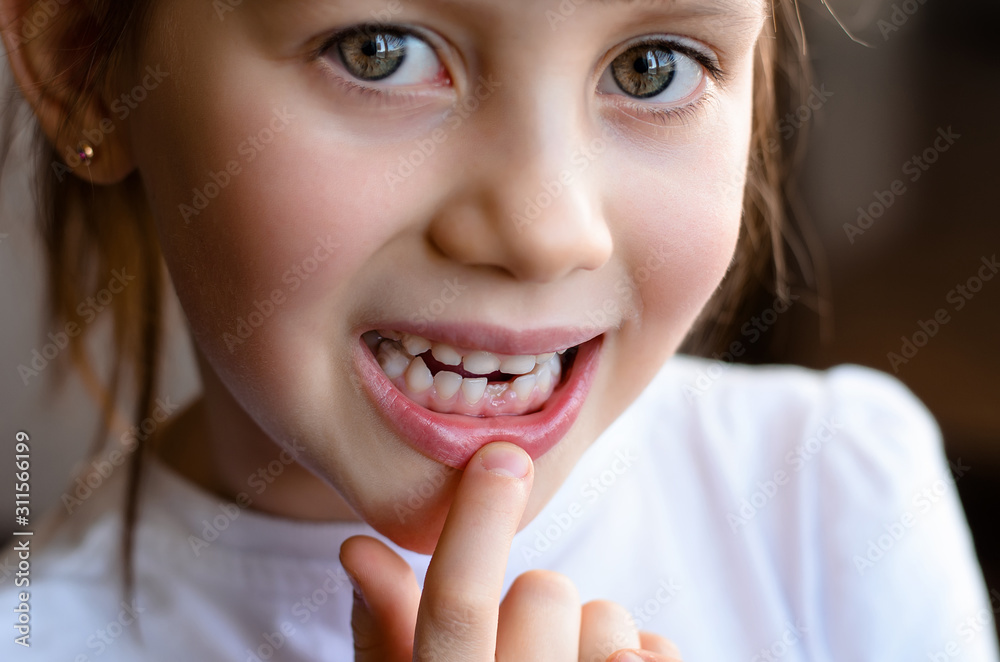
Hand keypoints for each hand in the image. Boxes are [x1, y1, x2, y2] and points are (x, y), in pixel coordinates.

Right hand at [340, 441, 682, 660]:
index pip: (456, 609)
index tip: (503, 456)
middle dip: (536, 602)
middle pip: (543, 594)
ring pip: (608, 618)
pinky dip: (643, 659)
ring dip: (590, 636)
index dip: (477, 528)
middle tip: (525, 648)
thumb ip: (385, 635)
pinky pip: (658, 652)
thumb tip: (357, 548)